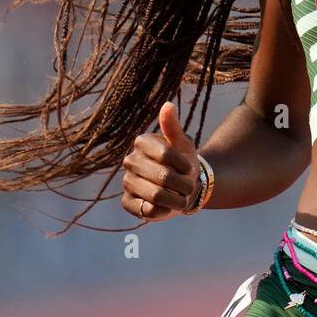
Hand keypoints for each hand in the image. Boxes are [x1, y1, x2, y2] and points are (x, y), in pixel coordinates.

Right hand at [121, 101, 199, 221]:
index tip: (189, 166)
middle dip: (184, 185)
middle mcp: (130, 160)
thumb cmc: (183, 162)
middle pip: (164, 177)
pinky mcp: (127, 202)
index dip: (184, 164)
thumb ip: (174, 127)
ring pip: (157, 195)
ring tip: (181, 196)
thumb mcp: (184, 144)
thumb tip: (168, 105)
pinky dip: (164, 210)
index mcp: (142, 142)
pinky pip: (149, 211)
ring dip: (177, 199)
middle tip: (189, 185)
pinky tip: (166, 205)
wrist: (182, 186)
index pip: (166, 153)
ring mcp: (127, 182)